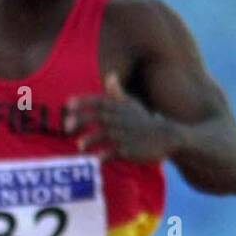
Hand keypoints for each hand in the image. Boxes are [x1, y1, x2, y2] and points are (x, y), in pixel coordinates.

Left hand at [66, 72, 183, 162]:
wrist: (167, 137)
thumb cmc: (144, 120)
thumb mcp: (132, 104)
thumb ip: (116, 93)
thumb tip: (110, 75)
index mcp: (118, 109)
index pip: (98, 102)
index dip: (83, 102)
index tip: (68, 104)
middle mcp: (119, 120)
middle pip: (98, 117)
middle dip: (82, 120)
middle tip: (67, 126)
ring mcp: (124, 135)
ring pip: (105, 135)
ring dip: (91, 140)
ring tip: (80, 146)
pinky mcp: (129, 150)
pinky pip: (114, 153)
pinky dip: (104, 156)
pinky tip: (95, 160)